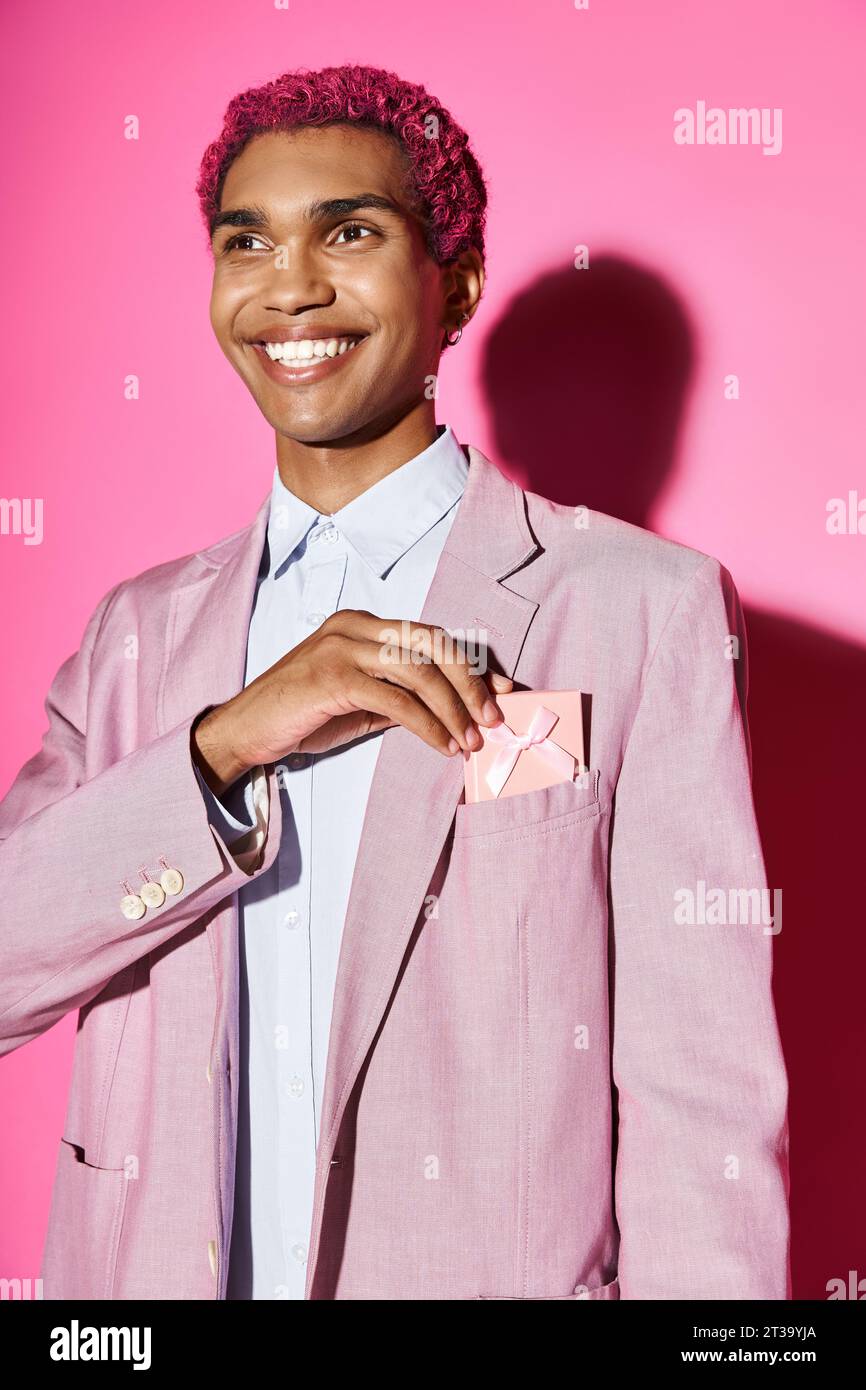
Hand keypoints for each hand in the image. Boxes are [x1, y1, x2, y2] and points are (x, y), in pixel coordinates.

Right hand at [192, 610, 513, 794]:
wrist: (245, 730)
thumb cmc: (303, 715)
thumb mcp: (361, 702)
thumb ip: (404, 696)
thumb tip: (459, 709)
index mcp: (363, 623)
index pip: (431, 636)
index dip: (471, 664)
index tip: (501, 692)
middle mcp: (354, 625)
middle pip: (432, 644)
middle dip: (470, 682)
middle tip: (492, 718)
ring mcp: (342, 647)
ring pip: (418, 670)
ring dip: (453, 709)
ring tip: (470, 740)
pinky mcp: (332, 677)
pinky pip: (395, 698)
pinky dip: (427, 725)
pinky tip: (442, 744)